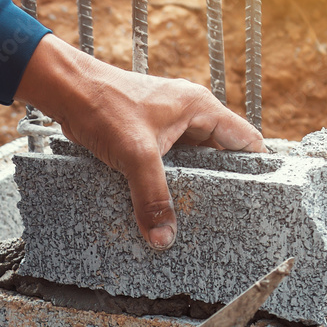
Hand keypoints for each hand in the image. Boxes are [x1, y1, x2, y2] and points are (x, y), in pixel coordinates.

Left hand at [15, 34, 266, 250]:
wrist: (64, 89)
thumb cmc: (102, 103)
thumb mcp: (134, 154)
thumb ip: (152, 197)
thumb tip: (164, 237)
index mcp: (199, 108)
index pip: (245, 139)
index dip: (257, 167)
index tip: (262, 196)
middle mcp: (189, 115)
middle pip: (221, 153)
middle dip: (223, 183)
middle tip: (229, 215)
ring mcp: (168, 125)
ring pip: (194, 160)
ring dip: (194, 185)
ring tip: (200, 216)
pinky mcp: (148, 135)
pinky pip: (170, 163)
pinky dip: (171, 182)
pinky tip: (167, 205)